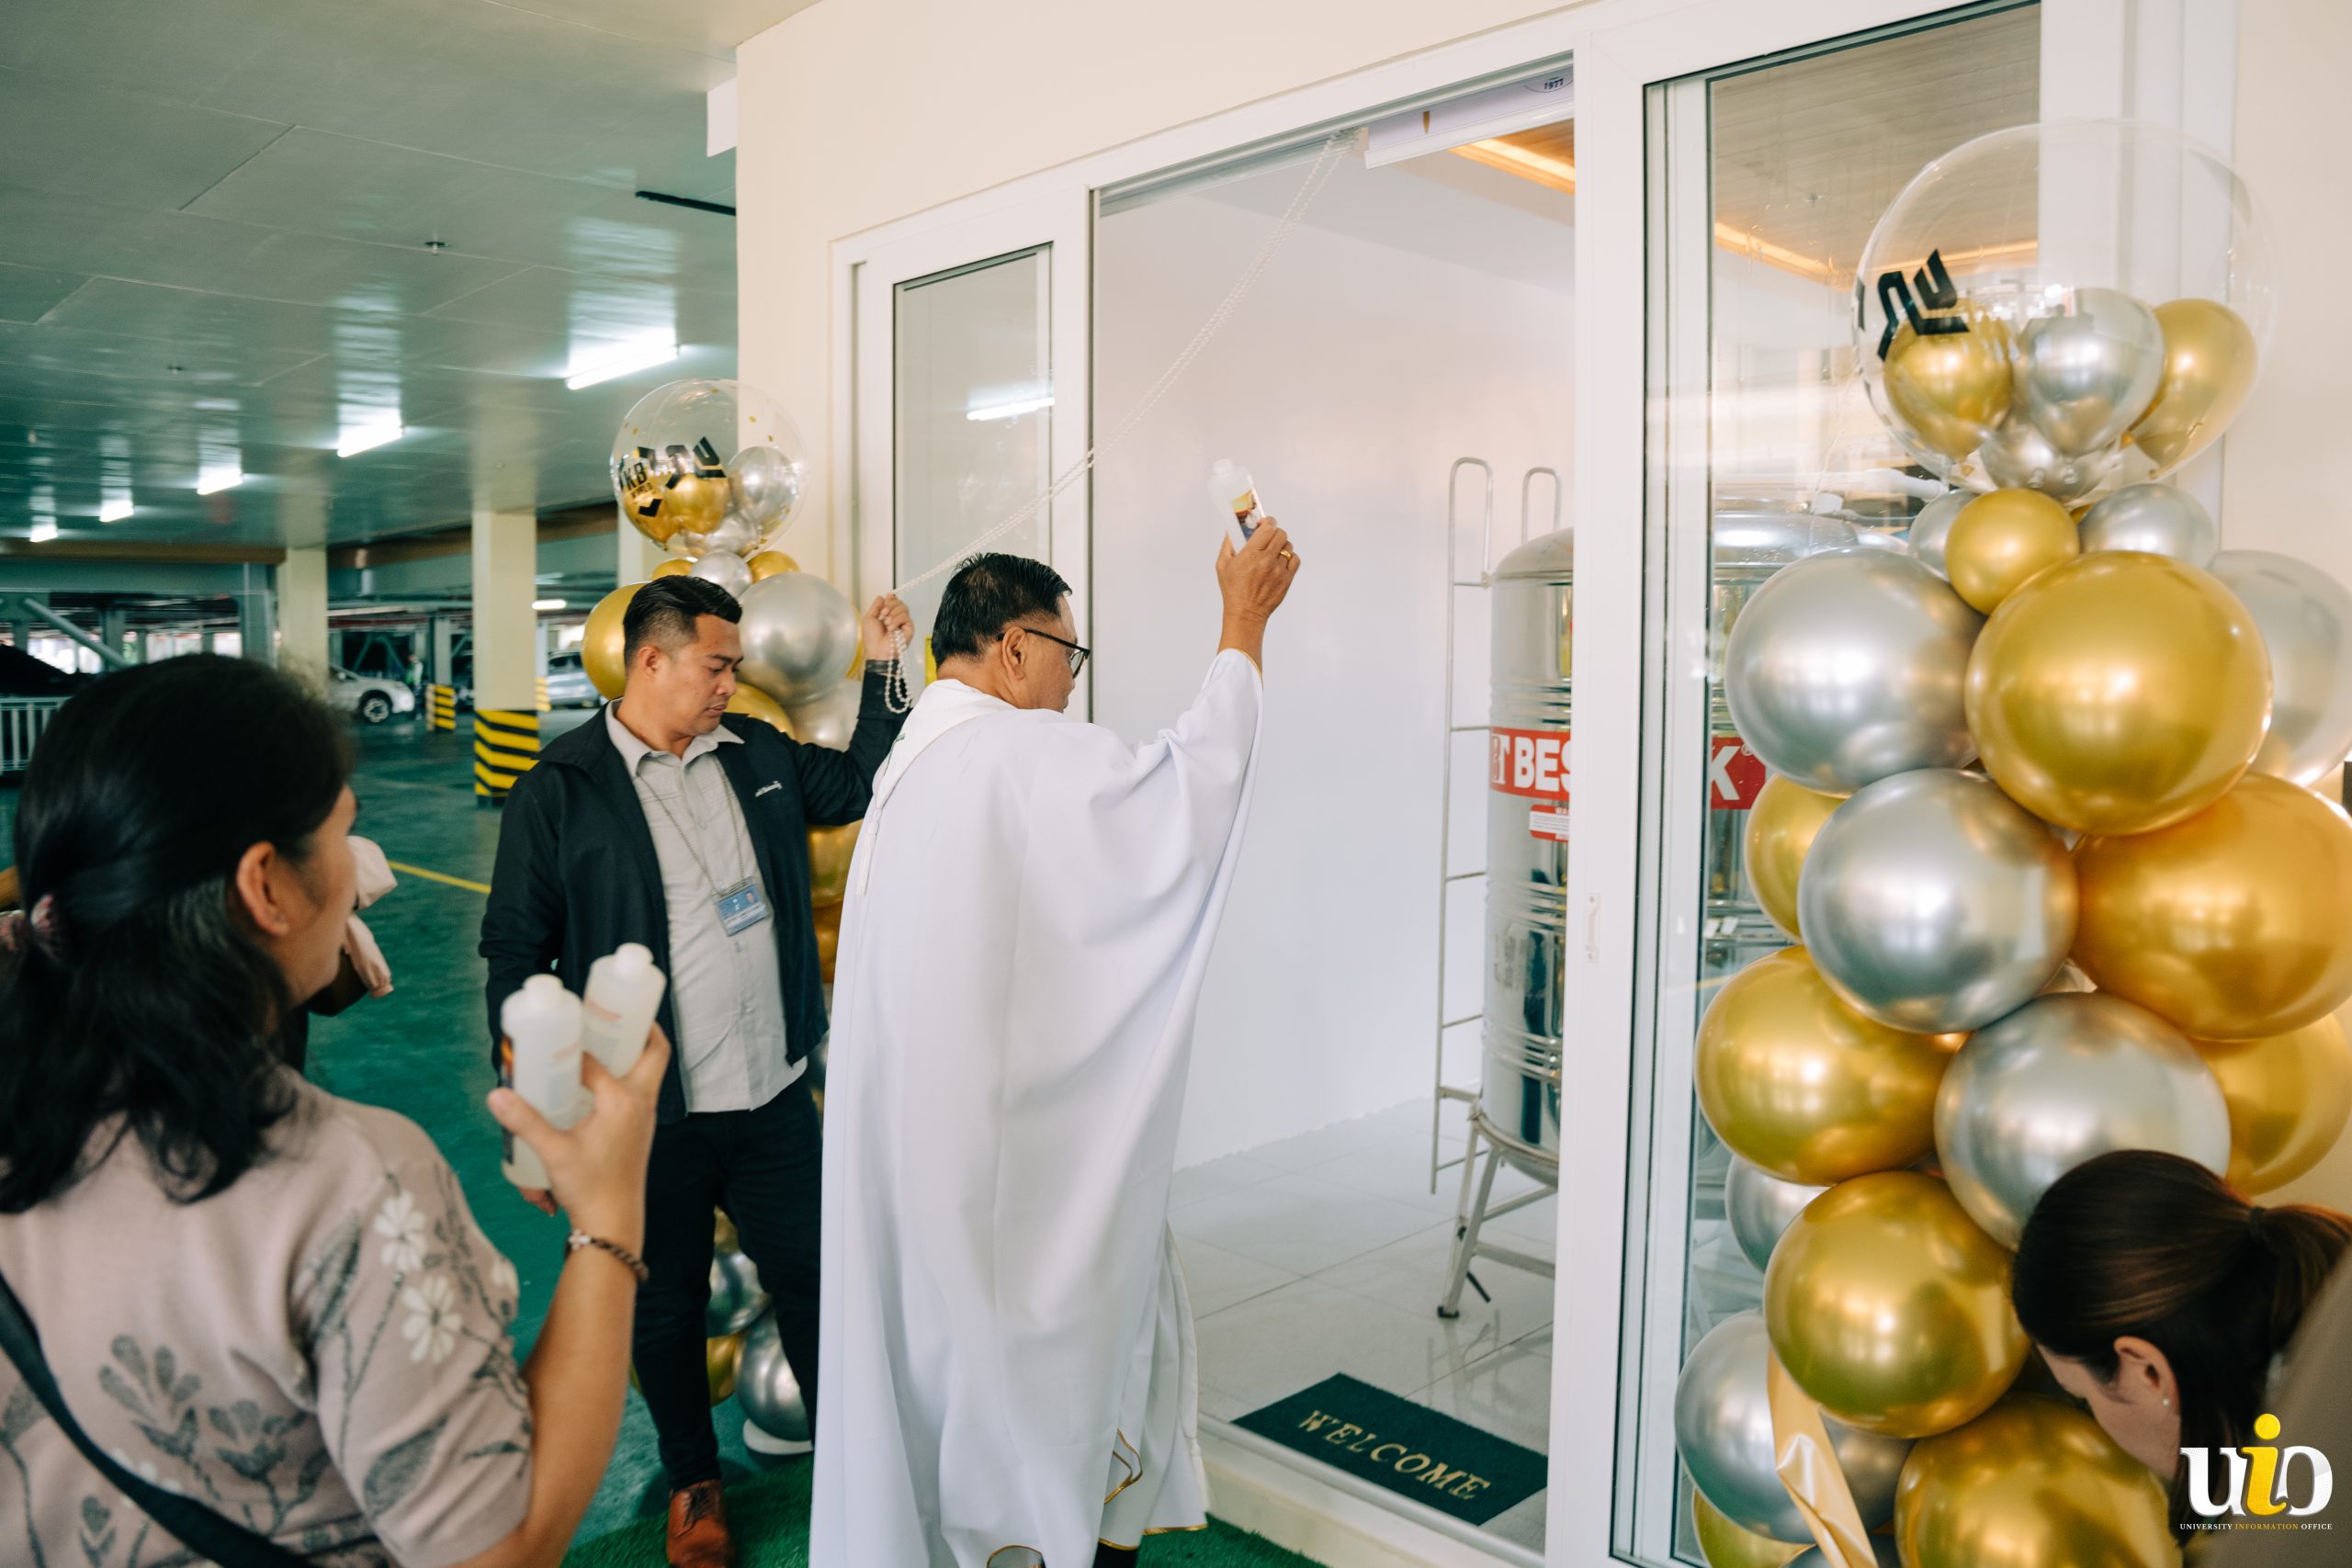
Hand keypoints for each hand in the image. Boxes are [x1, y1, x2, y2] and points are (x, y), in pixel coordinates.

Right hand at [488, 1024, 669, 1249]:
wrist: (612, 1224)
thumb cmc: (588, 1189)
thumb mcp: (553, 1153)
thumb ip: (525, 1122)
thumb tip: (496, 1094)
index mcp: (623, 1101)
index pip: (597, 1060)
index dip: (574, 1044)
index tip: (553, 1032)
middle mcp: (641, 1103)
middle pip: (652, 1051)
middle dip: (634, 1028)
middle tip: (603, 1016)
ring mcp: (644, 1116)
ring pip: (648, 1070)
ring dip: (630, 1052)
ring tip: (598, 1040)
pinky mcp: (639, 1129)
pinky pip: (639, 1090)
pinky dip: (625, 1076)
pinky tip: (594, 1083)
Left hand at [862, 593, 912, 659]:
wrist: (877, 651)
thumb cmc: (872, 638)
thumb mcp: (869, 618)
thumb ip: (876, 606)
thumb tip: (882, 596)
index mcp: (888, 616)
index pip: (894, 601)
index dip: (891, 598)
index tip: (887, 597)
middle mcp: (897, 618)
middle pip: (899, 602)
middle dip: (890, 605)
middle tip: (883, 614)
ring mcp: (903, 623)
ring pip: (903, 607)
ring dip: (892, 614)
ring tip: (886, 624)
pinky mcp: (909, 628)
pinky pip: (905, 616)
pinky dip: (896, 620)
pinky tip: (891, 628)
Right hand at [1217, 519, 1300, 624]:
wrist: (1246, 613)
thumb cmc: (1233, 590)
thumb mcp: (1223, 565)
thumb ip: (1229, 543)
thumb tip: (1234, 528)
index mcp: (1251, 555)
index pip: (1268, 528)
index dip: (1268, 522)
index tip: (1264, 523)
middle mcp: (1267, 561)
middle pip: (1280, 534)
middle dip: (1274, 532)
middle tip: (1267, 537)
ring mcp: (1279, 570)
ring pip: (1288, 546)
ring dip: (1281, 545)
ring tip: (1272, 552)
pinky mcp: (1287, 579)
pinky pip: (1295, 559)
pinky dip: (1289, 557)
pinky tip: (1280, 561)